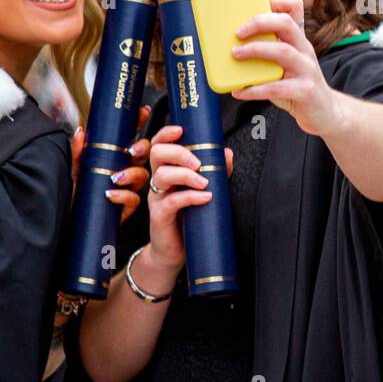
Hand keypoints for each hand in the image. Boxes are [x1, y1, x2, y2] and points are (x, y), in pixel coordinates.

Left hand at [70, 104, 151, 221]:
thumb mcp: (74, 169)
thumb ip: (77, 151)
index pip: (131, 136)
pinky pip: (134, 200)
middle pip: (144, 154)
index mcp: (115, 157)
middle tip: (132, 149)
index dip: (139, 122)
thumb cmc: (75, 193)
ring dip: (132, 174)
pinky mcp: (126, 208)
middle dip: (143, 148)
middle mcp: (125, 170)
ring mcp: (128, 188)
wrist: (68, 221)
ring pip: (143, 175)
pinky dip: (123, 195)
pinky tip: (110, 194)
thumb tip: (81, 132)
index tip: (142, 111)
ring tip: (115, 177)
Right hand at [143, 125, 233, 272]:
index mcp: (167, 170)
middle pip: (157, 154)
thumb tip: (227, 153)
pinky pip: (170, 201)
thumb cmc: (189, 217)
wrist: (175, 251)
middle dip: (178, 152)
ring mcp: (156, 198)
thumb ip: (216, 171)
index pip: (159, 144)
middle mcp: (158, 180)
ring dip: (185, 175)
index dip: (166, 134)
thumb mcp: (204, 190)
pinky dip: (189, 197)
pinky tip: (205, 197)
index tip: (181, 130)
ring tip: (204, 183)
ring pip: (161, 175)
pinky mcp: (159, 216)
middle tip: (198, 163)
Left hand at [230, 0, 346, 136]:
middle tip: (238, 32)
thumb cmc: (298, 85)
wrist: (325, 112)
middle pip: (286, 24)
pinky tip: (240, 91)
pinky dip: (255, 89)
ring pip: (283, 52)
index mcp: (298, 40)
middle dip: (259, 23)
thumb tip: (230, 46)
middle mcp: (305, 50)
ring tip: (236, 55)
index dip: (277, 1)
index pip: (295, 7)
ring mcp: (307, 70)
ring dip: (256, 51)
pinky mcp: (305, 91)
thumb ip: (268, 51)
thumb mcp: (287, 63)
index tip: (255, 6)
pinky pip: (277, 87)